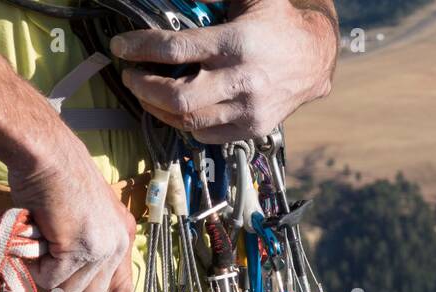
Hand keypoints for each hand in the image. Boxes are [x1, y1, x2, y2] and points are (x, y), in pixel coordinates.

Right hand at [8, 132, 136, 291]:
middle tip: (42, 265)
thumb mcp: (77, 220)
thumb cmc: (52, 181)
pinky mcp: (81, 250)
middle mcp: (119, 246)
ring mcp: (101, 249)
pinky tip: (34, 238)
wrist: (46, 154)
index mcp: (122, 238)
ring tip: (38, 241)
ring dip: (42, 274)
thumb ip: (79, 254)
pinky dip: (33, 265)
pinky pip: (49, 280)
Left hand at [110, 0, 336, 143]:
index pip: (177, 49)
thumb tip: (167, 0)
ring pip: (187, 121)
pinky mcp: (251, 129)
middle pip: (177, 97)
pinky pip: (204, 135)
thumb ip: (209, 0)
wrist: (315, 57)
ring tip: (146, 92)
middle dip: (144, 87)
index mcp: (236, 42)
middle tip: (131, 75)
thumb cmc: (275, 22)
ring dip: (157, 108)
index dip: (141, 49)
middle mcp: (242, 80)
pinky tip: (173, 109)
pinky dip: (182, 123)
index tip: (120, 47)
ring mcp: (247, 110)